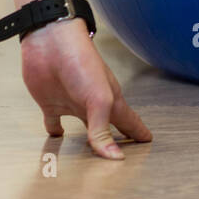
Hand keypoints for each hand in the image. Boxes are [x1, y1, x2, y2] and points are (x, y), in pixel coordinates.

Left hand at [20, 17, 151, 159]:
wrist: (50, 42)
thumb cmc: (81, 62)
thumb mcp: (98, 100)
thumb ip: (102, 129)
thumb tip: (113, 156)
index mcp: (111, 102)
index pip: (130, 121)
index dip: (139, 132)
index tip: (148, 141)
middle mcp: (93, 105)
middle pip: (108, 127)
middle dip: (117, 139)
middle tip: (124, 151)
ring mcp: (72, 104)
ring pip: (83, 128)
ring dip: (88, 141)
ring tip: (92, 153)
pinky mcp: (51, 103)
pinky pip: (53, 123)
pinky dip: (55, 131)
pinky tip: (57, 136)